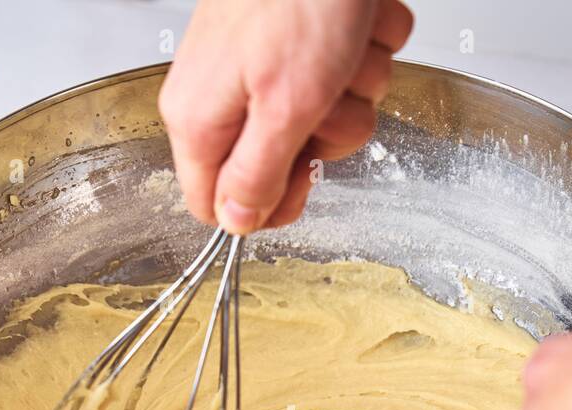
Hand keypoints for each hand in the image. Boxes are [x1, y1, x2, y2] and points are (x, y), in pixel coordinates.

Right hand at [158, 0, 412, 233]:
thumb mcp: (283, 107)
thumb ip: (259, 175)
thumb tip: (236, 223)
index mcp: (202, 120)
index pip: (216, 204)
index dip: (266, 206)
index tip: (303, 182)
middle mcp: (229, 96)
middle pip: (288, 164)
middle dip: (330, 132)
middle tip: (326, 94)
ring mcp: (271, 67)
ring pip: (334, 119)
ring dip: (358, 86)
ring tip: (344, 45)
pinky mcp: (308, 44)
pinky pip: (354, 76)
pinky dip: (370, 50)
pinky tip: (358, 24)